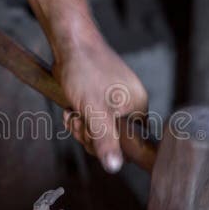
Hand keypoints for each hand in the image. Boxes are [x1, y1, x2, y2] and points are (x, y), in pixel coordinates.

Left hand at [54, 29, 147, 172]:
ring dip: (80, 125)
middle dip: (88, 133)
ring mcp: (115, 101)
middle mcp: (130, 105)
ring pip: (97, 130)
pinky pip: (91, 119)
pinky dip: (78, 117)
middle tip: (77, 118)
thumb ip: (105, 139)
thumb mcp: (94, 109)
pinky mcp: (100, 98)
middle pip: (110, 139)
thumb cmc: (85, 70)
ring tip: (72, 111)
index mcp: (138, 107)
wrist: (70, 43)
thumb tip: (115, 167)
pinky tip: (70, 108)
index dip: (107, 144)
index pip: (128, 144)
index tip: (92, 132)